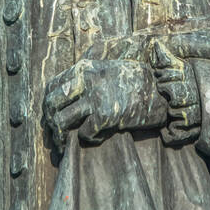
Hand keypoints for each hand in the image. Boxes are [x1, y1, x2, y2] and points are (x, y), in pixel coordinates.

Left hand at [43, 58, 167, 148]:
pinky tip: (97, 137)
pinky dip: (88, 139)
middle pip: (52, 104)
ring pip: (62, 120)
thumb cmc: (135, 81)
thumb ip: (92, 68)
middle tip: (57, 134)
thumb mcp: (110, 66)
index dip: (49, 103)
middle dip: (51, 121)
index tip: (52, 115)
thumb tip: (76, 75)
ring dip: (63, 136)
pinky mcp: (106, 116)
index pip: (52, 86)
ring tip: (68, 143)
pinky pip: (84, 133)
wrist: (160, 91)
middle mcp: (86, 81)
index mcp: (84, 69)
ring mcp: (95, 98)